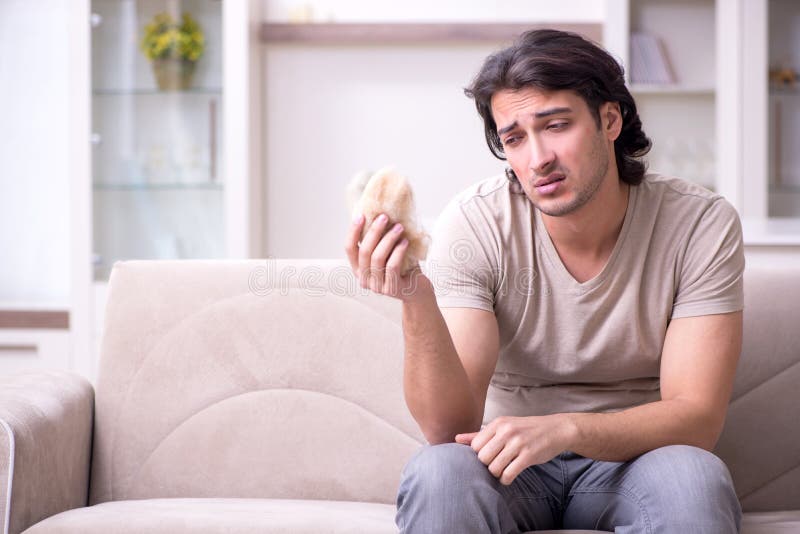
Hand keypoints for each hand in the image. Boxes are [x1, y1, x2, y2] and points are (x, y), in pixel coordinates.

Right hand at [344, 212, 422, 300]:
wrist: (418, 290)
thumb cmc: (403, 267)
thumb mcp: (387, 253)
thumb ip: (378, 241)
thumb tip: (377, 214)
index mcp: (359, 269)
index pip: (349, 249)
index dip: (353, 232)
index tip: (361, 216)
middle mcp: (364, 279)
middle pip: (364, 251)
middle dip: (374, 231)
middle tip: (384, 217)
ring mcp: (377, 287)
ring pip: (377, 258)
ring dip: (388, 239)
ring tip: (399, 227)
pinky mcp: (392, 289)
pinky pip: (392, 266)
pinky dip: (398, 251)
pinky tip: (405, 241)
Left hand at [454, 415, 576, 484]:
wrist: (556, 429)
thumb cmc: (526, 429)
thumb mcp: (503, 426)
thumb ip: (480, 434)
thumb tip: (456, 439)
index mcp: (498, 423)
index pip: (475, 446)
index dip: (480, 455)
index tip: (489, 456)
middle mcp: (506, 431)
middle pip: (482, 458)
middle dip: (488, 466)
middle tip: (496, 465)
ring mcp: (518, 443)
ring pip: (494, 468)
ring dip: (497, 474)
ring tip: (504, 470)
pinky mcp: (529, 456)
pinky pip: (508, 474)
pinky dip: (506, 479)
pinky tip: (510, 475)